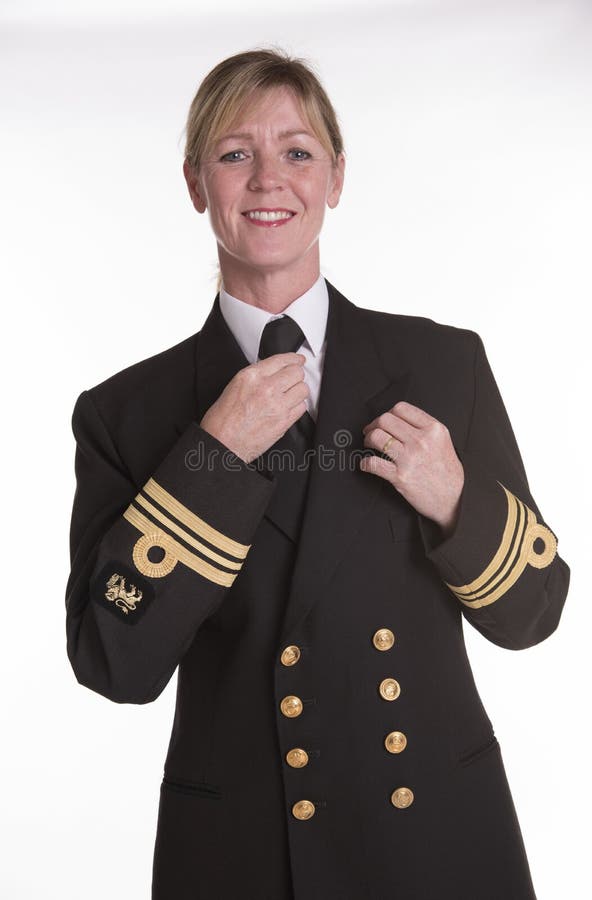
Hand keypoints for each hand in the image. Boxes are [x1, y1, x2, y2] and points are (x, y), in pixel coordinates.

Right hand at [199, 352, 309, 463]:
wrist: (223, 442)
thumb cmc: (223, 418)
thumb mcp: (235, 386)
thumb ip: (256, 376)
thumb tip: (274, 371)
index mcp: (251, 376)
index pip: (281, 360)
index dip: (294, 359)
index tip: (299, 360)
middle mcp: (266, 388)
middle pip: (297, 373)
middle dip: (296, 375)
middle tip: (292, 380)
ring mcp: (277, 405)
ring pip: (302, 389)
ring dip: (298, 391)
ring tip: (289, 396)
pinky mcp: (284, 421)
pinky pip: (301, 407)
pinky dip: (297, 406)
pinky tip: (288, 408)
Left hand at [360, 401, 464, 536]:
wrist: (453, 499)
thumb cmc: (448, 473)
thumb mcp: (444, 442)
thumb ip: (425, 428)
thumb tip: (399, 421)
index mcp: (433, 429)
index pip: (401, 408)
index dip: (387, 413)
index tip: (382, 421)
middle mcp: (422, 441)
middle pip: (385, 420)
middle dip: (373, 425)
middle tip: (370, 432)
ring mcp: (410, 458)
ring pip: (377, 437)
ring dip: (368, 440)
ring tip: (369, 445)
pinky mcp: (400, 476)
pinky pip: (373, 463)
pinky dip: (365, 463)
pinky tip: (366, 464)